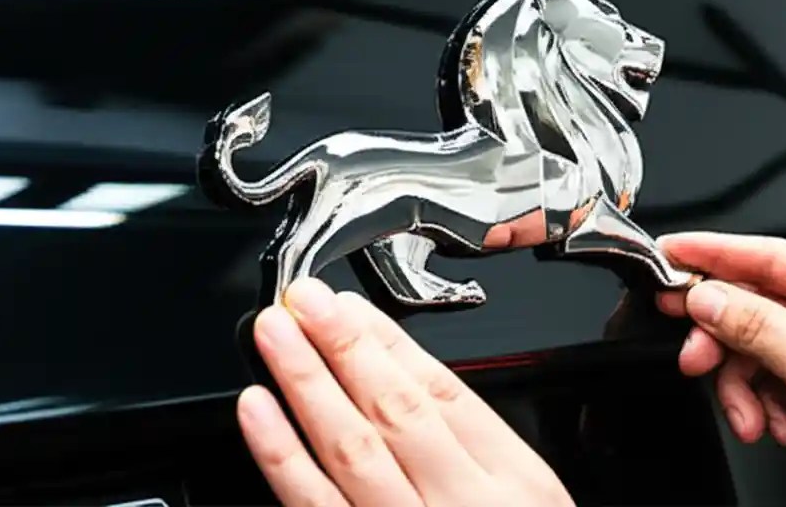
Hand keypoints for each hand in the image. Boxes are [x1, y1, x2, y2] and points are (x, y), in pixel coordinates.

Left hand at [236, 278, 573, 505]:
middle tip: (302, 299)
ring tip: (273, 336)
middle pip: (394, 410)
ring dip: (306, 383)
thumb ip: (475, 445)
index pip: (443, 393)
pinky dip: (281, 456)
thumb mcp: (529, 503)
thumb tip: (405, 374)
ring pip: (350, 448)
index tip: (348, 306)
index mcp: (514, 488)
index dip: (387, 343)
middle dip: (342, 347)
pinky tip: (256, 413)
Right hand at [656, 232, 785, 504]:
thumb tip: (706, 297)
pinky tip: (773, 426)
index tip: (666, 253)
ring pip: (755, 347)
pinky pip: (769, 378)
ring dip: (742, 386)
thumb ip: (758, 328)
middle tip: (694, 357)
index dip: (712, 254)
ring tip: (747, 417)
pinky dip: (761, 405)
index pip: (769, 255)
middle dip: (723, 341)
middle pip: (754, 305)